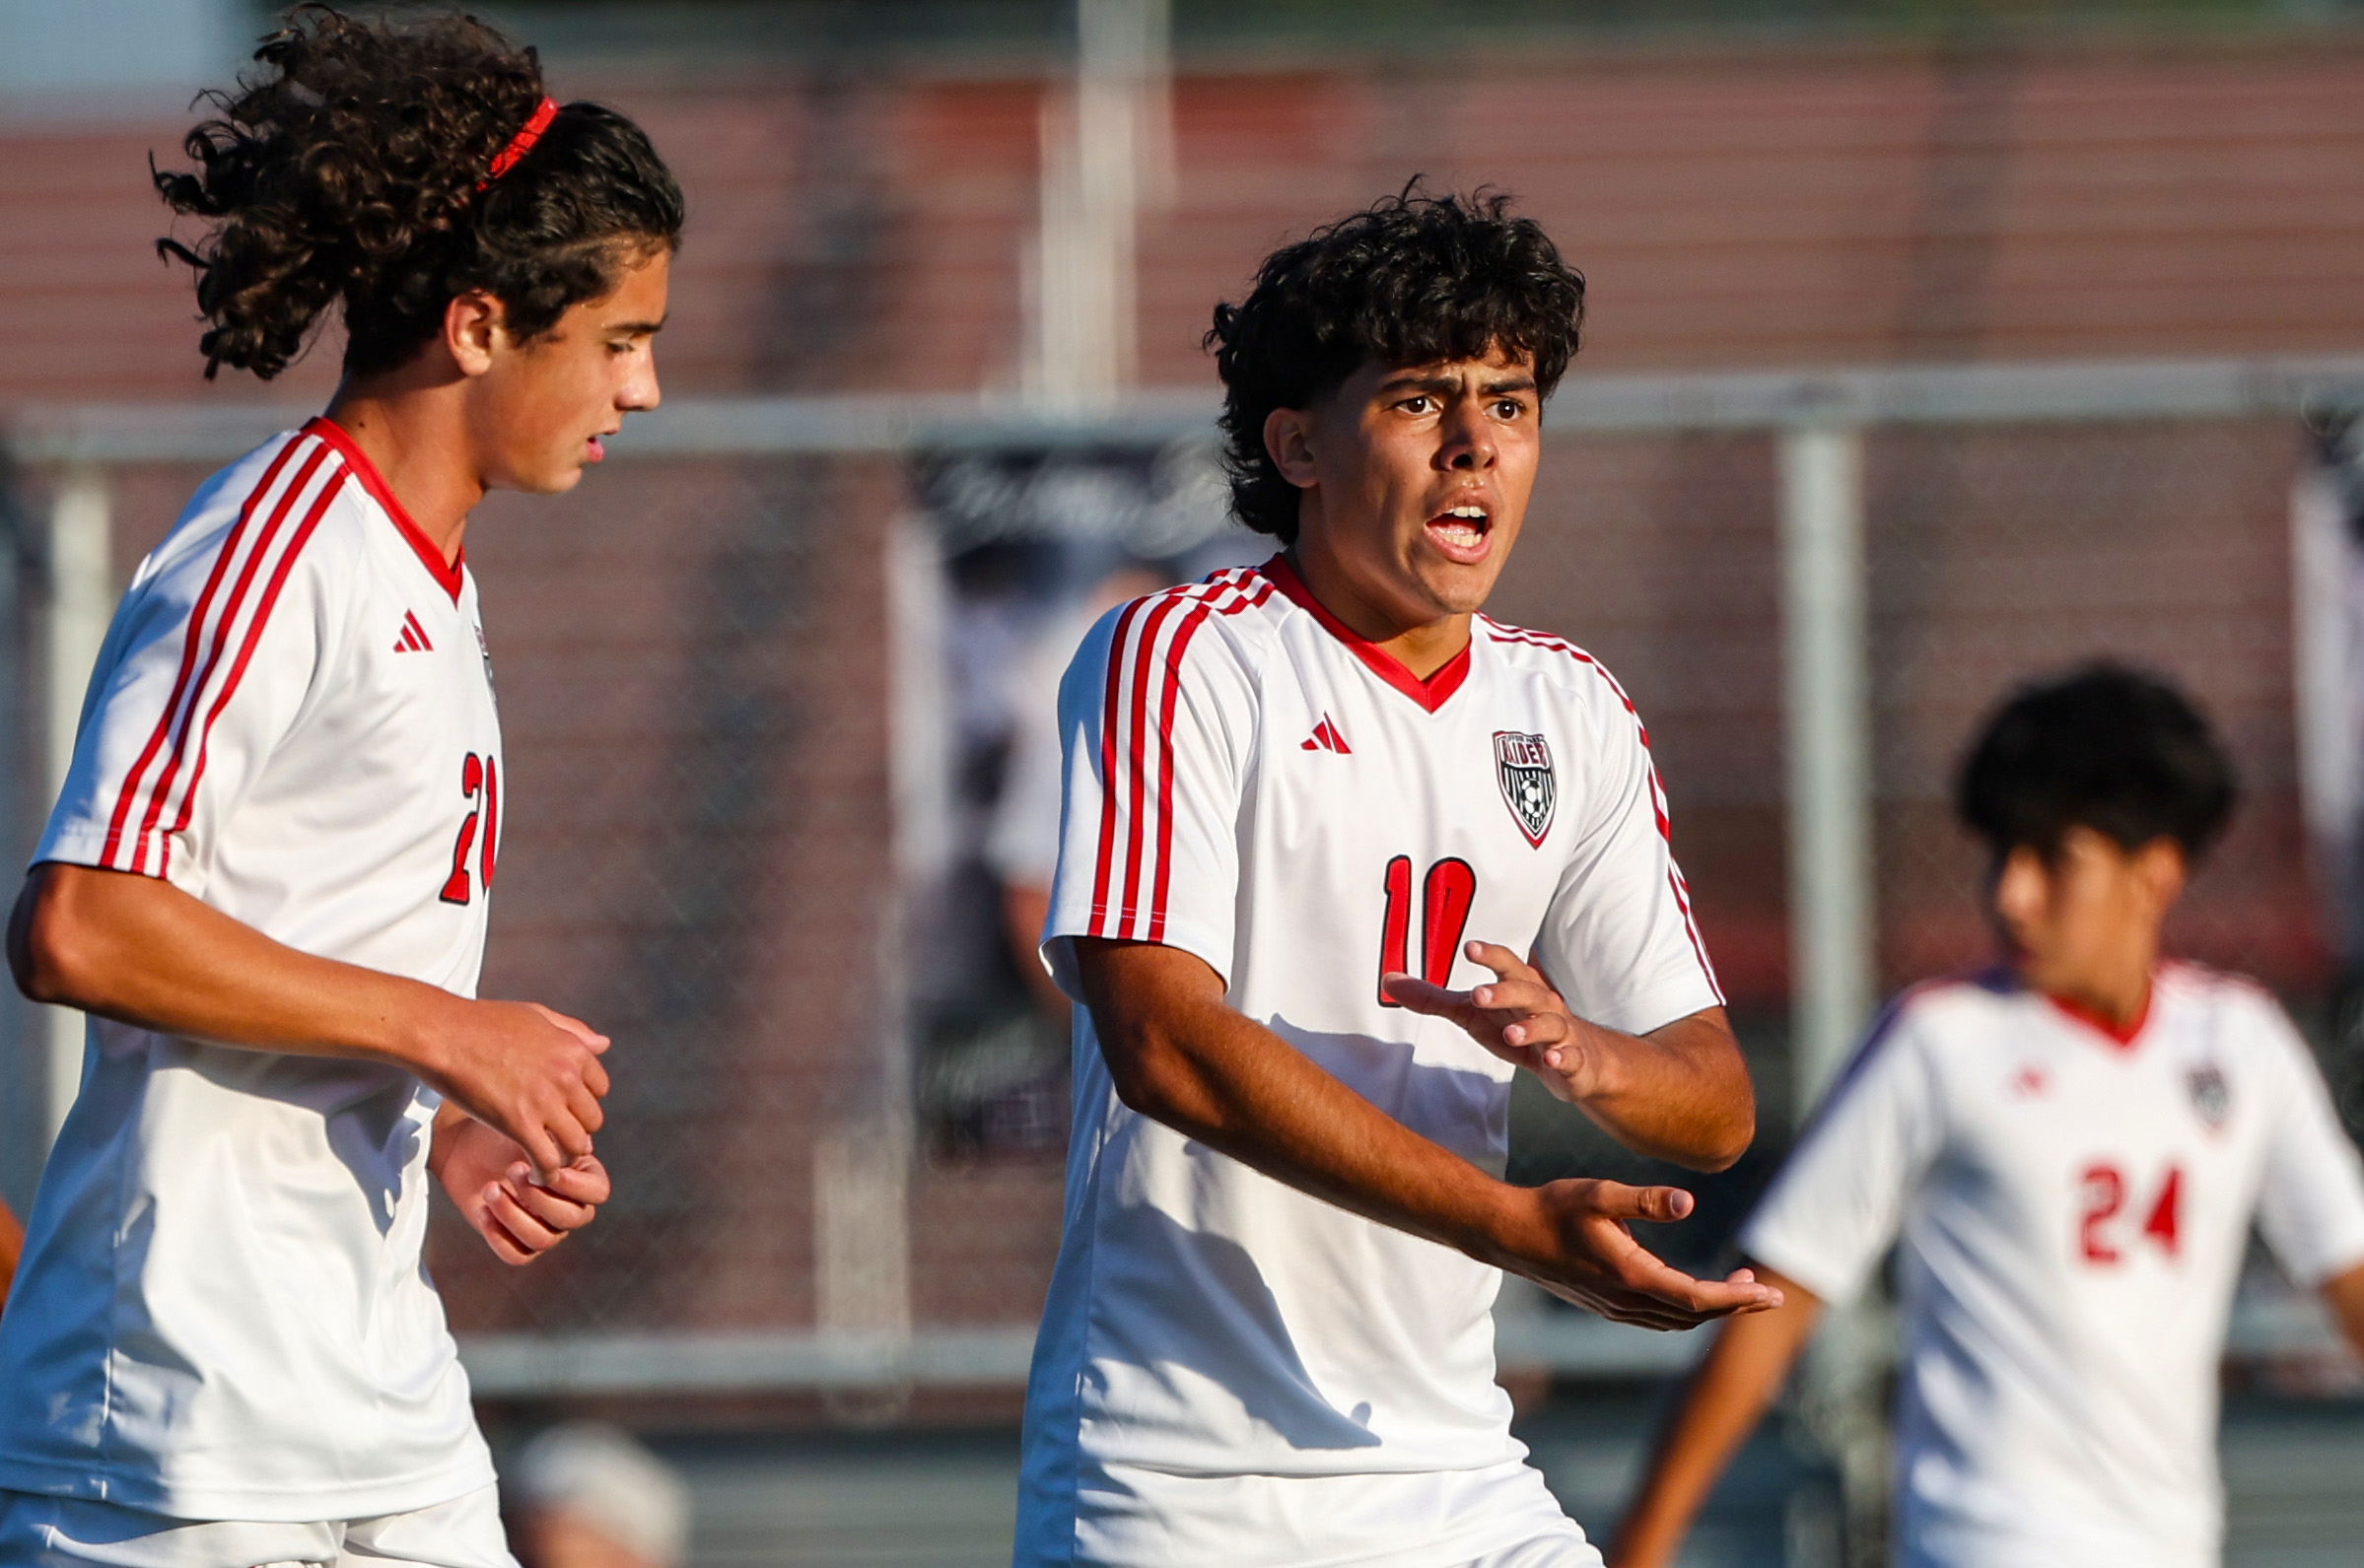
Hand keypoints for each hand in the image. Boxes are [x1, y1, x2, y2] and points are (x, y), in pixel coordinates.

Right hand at [420, 1000, 609, 1176]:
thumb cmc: (483, 1022)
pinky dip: (546, 1173)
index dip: (582, 1101)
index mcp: (573, 1050)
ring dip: (564, 1155)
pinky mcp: (519, 1123)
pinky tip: (535, 1175)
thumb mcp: (537, 1015)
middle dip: (576, 1129)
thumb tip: (604, 1044)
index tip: (564, 1110)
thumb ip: (573, 1031)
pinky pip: (548, 1160)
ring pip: (576, 1144)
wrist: (443, 1034)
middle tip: (555, 1137)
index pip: (600, 1088)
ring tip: (548, 1160)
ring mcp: (545, 1100)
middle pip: (592, 1119)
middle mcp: (566, 1076)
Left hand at [433, 1115, 607, 1266]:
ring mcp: (544, 1226)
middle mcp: (569, 1205)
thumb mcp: (533, 1126)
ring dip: (513, 1214)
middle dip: (539, 1198)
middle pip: (571, 1219)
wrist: (467, 1144)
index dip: (576, 1186)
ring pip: (543, 1240)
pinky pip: (517, 1256)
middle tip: (513, 1169)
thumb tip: (585, 1144)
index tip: (548, 1167)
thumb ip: (558, 1138)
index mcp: (583, 1177)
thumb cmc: (506, 1129)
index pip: (598, 1192)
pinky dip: (499, 1236)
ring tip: (490, 1188)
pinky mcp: (516, 1241)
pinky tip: (483, 1210)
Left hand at [1385, 941, 1594, 1101]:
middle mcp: (1543, 1004)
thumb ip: (1433, 999)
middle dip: (1504, 991)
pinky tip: (1550, 1060)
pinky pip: (1570, 1057)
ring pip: (1551, 1024)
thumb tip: (1388, 980)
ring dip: (1532, 1027)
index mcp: (1519, 986)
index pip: (1507, 964)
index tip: (1469, 947)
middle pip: (1528, 990)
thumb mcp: (1473, 1014)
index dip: (1490, 954)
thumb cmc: (1519, 1027)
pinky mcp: (1573, 1061)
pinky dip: (1563, 1057)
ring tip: (1510, 1033)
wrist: (1578, 1062)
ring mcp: (1561, 1033)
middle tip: (1477, 995)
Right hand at [1504, 1178, 1780, 1328]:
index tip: (1769, 1292)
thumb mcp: (1600, 1195)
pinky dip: (1685, 1311)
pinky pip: (1657, 1318)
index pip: (1697, 1298)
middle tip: (1769, 1293)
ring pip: (1675, 1320)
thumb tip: (1690, 1203)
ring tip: (1740, 1289)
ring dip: (1711, 1309)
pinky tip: (1693, 1295)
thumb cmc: (1553, 1208)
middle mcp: (1625, 1300)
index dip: (1737, 1299)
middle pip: (1693, 1315)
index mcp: (1630, 1276)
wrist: (1509, 1234)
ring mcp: (1613, 1307)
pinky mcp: (1605, 1304)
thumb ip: (1646, 1200)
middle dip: (1734, 1306)